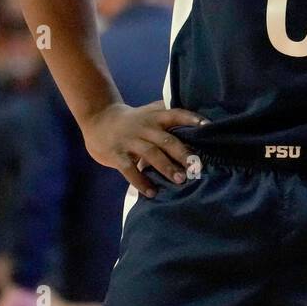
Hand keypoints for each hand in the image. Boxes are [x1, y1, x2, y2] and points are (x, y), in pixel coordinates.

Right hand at [81, 100, 204, 196]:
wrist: (98, 119)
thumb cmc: (132, 120)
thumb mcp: (149, 113)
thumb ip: (167, 117)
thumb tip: (198, 125)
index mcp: (155, 116)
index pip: (176, 114)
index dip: (191, 118)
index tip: (207, 126)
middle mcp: (145, 127)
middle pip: (166, 140)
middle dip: (182, 154)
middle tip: (196, 167)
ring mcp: (130, 140)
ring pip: (151, 154)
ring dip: (166, 167)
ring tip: (180, 180)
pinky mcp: (116, 154)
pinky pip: (129, 169)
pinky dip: (141, 181)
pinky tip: (151, 192)